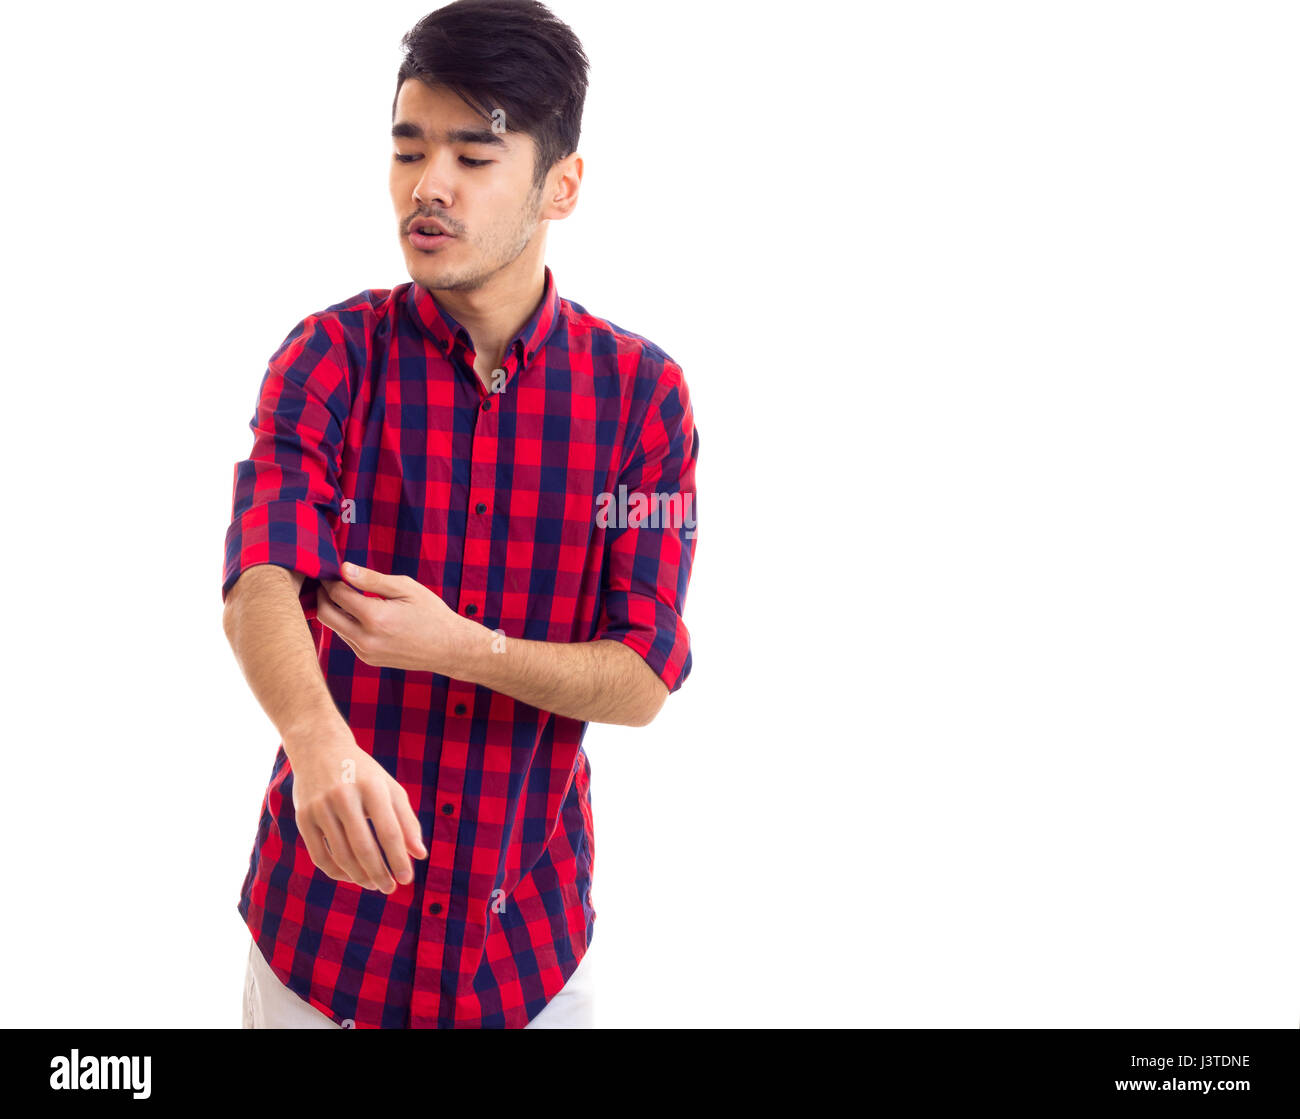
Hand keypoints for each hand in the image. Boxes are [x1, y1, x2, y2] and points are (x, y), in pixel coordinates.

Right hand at [287, 722, 426, 892]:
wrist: (320, 749)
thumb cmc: (364, 774)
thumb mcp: (389, 789)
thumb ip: (406, 821)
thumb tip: (420, 855)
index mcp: (372, 787)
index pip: (389, 832)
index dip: (399, 859)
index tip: (407, 880)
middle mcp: (344, 796)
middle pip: (364, 847)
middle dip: (379, 873)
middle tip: (390, 888)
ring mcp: (320, 807)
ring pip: (341, 855)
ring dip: (359, 877)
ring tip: (373, 884)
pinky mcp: (303, 817)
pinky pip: (320, 856)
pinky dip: (336, 872)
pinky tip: (350, 876)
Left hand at [318, 563, 476, 675]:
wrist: (449, 648)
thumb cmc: (431, 613)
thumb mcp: (405, 588)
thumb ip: (371, 579)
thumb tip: (344, 568)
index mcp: (375, 617)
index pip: (336, 594)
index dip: (330, 580)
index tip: (332, 570)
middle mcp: (365, 639)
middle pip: (324, 614)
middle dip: (322, 595)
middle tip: (329, 582)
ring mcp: (365, 652)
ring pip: (334, 627)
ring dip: (334, 610)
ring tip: (346, 595)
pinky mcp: (368, 659)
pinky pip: (347, 638)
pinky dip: (347, 624)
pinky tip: (361, 614)